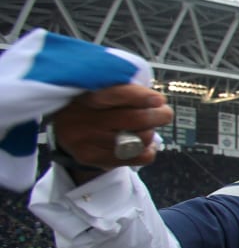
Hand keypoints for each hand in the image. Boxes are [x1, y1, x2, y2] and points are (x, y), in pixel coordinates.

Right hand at [52, 83, 171, 168]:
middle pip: (134, 120)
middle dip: (158, 116)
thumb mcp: (99, 90)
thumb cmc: (93, 105)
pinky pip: (137, 157)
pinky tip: (146, 145)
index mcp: (86, 94)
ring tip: (147, 128)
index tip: (159, 99)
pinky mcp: (93, 158)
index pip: (116, 94)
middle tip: (165, 113)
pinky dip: (149, 150)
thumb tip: (157, 101)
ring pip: (139, 140)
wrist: (65, 130)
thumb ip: (124, 91)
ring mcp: (86, 140)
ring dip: (150, 133)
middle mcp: (82, 118)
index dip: (141, 97)